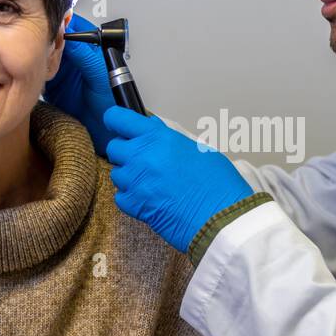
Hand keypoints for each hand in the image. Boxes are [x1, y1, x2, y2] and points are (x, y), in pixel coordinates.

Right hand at [43, 13, 114, 155]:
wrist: (105, 132)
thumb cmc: (113, 105)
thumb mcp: (99, 76)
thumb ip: (86, 55)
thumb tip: (72, 34)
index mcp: (92, 51)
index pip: (75, 28)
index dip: (62, 23)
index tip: (50, 22)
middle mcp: (76, 59)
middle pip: (56, 38)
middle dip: (47, 36)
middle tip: (37, 36)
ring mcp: (63, 71)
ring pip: (46, 53)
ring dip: (39, 52)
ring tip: (33, 50)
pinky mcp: (52, 86)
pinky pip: (39, 72)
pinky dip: (34, 69)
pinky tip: (32, 68)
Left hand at [103, 105, 253, 253]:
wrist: (221, 217)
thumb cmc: (218, 184)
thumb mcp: (198, 149)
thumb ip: (169, 138)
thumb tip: (155, 132)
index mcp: (158, 137)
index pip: (118, 118)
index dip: (116, 121)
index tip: (118, 126)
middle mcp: (142, 156)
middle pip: (113, 148)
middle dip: (125, 153)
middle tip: (143, 160)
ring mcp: (136, 181)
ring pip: (117, 174)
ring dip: (130, 177)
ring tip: (152, 183)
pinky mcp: (134, 205)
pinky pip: (120, 197)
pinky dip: (132, 199)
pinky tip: (150, 199)